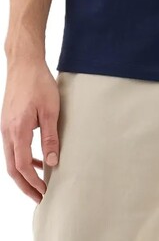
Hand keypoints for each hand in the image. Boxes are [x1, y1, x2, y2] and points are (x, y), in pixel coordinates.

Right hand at [1, 59, 59, 203]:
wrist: (24, 63)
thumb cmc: (38, 82)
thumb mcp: (50, 110)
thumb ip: (50, 137)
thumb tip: (52, 162)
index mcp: (17, 131)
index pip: (23, 166)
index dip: (33, 182)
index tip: (44, 192)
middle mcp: (7, 132)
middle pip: (12, 168)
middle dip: (25, 185)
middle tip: (39, 197)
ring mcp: (5, 126)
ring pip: (11, 158)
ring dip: (23, 172)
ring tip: (39, 182)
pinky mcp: (7, 121)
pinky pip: (12, 146)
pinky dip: (22, 157)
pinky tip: (36, 157)